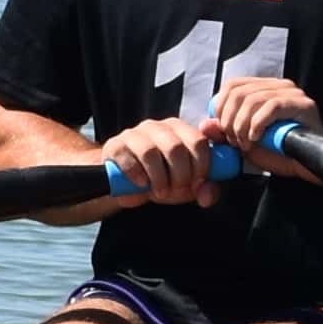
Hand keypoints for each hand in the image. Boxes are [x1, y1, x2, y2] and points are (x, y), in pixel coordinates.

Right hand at [97, 113, 216, 209]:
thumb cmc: (160, 180)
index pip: (198, 140)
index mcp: (180, 130)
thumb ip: (204, 189)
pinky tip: (141, 184)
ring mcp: (134, 134)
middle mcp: (158, 127)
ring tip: (160, 192)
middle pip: (175, 147)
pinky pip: (126, 158)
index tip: (197, 183)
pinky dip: (136, 175)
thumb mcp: (186, 186)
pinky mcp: (115, 146)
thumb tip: (207, 196)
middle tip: (177, 190)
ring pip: (150, 152)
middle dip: (180, 175)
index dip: (201, 165)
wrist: (124, 184)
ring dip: (158, 178)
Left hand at [206, 70, 321, 169]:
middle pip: (238, 92)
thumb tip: (206, 124)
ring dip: (242, 127)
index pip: (233, 85)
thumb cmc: (280, 154)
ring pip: (251, 100)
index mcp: (265, 89)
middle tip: (235, 142)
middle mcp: (278, 85)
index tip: (222, 132)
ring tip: (246, 145)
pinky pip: (270, 107)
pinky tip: (257, 139)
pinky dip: (257, 125)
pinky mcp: (301, 104)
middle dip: (229, 121)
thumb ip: (225, 133)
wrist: (310, 167)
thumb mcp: (245, 143)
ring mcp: (291, 93)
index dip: (220, 107)